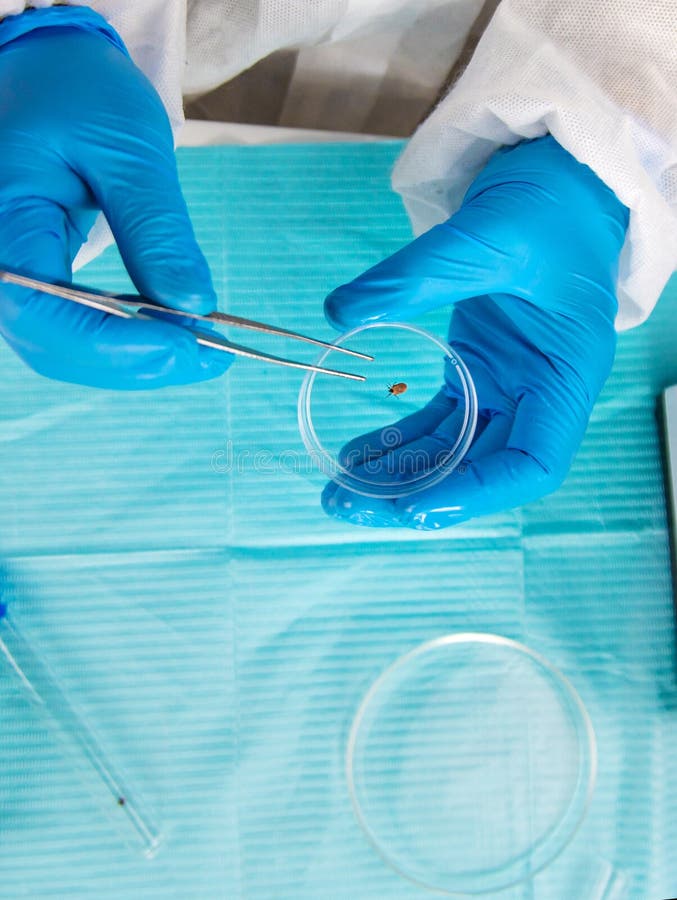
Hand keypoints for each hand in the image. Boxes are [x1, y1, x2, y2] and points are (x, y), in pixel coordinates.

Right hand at [0, 8, 231, 388]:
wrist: (55, 73)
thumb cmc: (82, 94)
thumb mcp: (129, 148)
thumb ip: (157, 229)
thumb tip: (193, 304)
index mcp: (4, 219)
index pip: (42, 313)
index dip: (112, 346)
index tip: (184, 346)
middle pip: (55, 347)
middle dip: (136, 363)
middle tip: (211, 356)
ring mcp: (16, 276)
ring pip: (66, 351)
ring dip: (137, 362)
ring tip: (205, 350)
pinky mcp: (41, 282)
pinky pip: (76, 332)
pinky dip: (128, 344)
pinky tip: (174, 335)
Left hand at [322, 136, 628, 528]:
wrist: (559, 181)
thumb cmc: (545, 207)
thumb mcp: (483, 235)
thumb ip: (414, 275)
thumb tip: (340, 311)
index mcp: (565, 373)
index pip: (534, 461)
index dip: (477, 493)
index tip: (414, 505)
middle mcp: (540, 392)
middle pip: (483, 468)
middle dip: (418, 494)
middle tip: (349, 504)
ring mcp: (508, 385)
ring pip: (454, 452)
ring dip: (399, 475)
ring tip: (339, 489)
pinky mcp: (479, 371)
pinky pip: (438, 421)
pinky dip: (398, 441)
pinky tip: (356, 453)